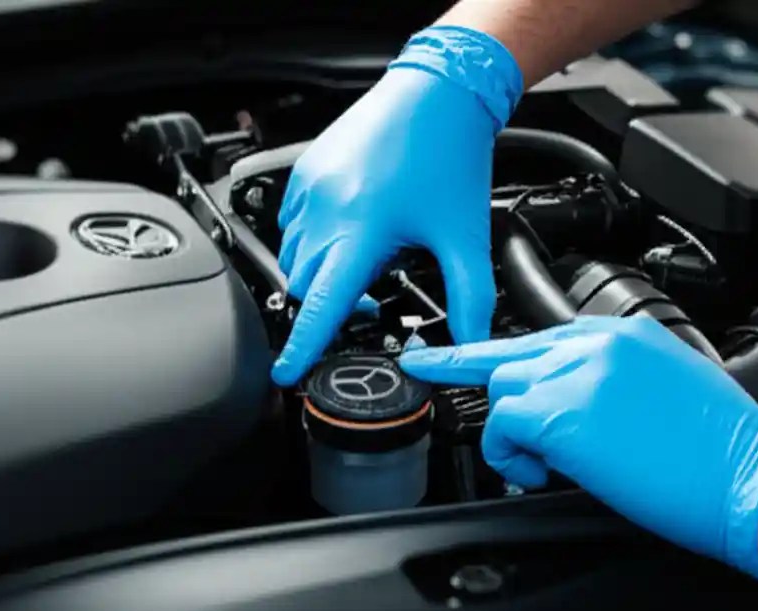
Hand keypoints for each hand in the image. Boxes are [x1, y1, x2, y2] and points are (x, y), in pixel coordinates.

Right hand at [271, 26, 523, 386]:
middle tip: (372, 299)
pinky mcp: (306, 171)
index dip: (304, 344)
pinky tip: (351, 231)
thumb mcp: (465, 236)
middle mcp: (325, 208)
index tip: (286, 373)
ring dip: (322, 272)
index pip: (323, 303)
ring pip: (296, 254)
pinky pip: (294, 223)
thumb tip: (470, 343)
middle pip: (306, 283)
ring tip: (367, 261)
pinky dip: (314, 240)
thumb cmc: (449, 154)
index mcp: (361, 229)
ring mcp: (310, 187)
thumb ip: (470, 298)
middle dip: (329, 304)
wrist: (438, 91)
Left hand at [398, 317, 757, 582]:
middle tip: (422, 366)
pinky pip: (501, 428)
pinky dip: (511, 457)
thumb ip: (613, 384)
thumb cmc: (723, 451)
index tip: (457, 352)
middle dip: (461, 368)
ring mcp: (576, 374)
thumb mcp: (669, 392)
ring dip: (514, 436)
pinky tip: (543, 472)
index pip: (540, 336)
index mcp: (623, 334)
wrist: (751, 477)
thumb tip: (580, 412)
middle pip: (507, 356)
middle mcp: (595, 343)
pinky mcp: (560, 413)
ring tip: (549, 466)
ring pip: (502, 392)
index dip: (497, 353)